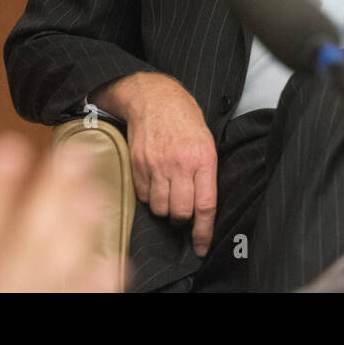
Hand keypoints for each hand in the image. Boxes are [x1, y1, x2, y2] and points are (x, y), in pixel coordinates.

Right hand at [0, 131, 119, 291]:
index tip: (8, 147)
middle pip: (24, 235)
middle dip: (50, 192)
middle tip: (74, 154)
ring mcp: (29, 304)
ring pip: (55, 266)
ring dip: (77, 228)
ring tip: (97, 194)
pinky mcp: (53, 318)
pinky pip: (77, 302)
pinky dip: (95, 284)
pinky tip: (112, 262)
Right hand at [94, 72, 217, 256]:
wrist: (154, 97)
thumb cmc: (185, 119)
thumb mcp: (206, 141)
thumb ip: (205, 172)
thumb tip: (203, 206)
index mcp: (203, 159)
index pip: (205, 205)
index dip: (204, 231)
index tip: (202, 247)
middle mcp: (180, 165)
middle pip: (180, 212)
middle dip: (182, 218)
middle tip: (183, 209)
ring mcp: (156, 166)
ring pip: (160, 208)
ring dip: (165, 208)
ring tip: (168, 193)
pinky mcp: (137, 165)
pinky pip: (142, 196)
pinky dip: (148, 196)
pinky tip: (154, 183)